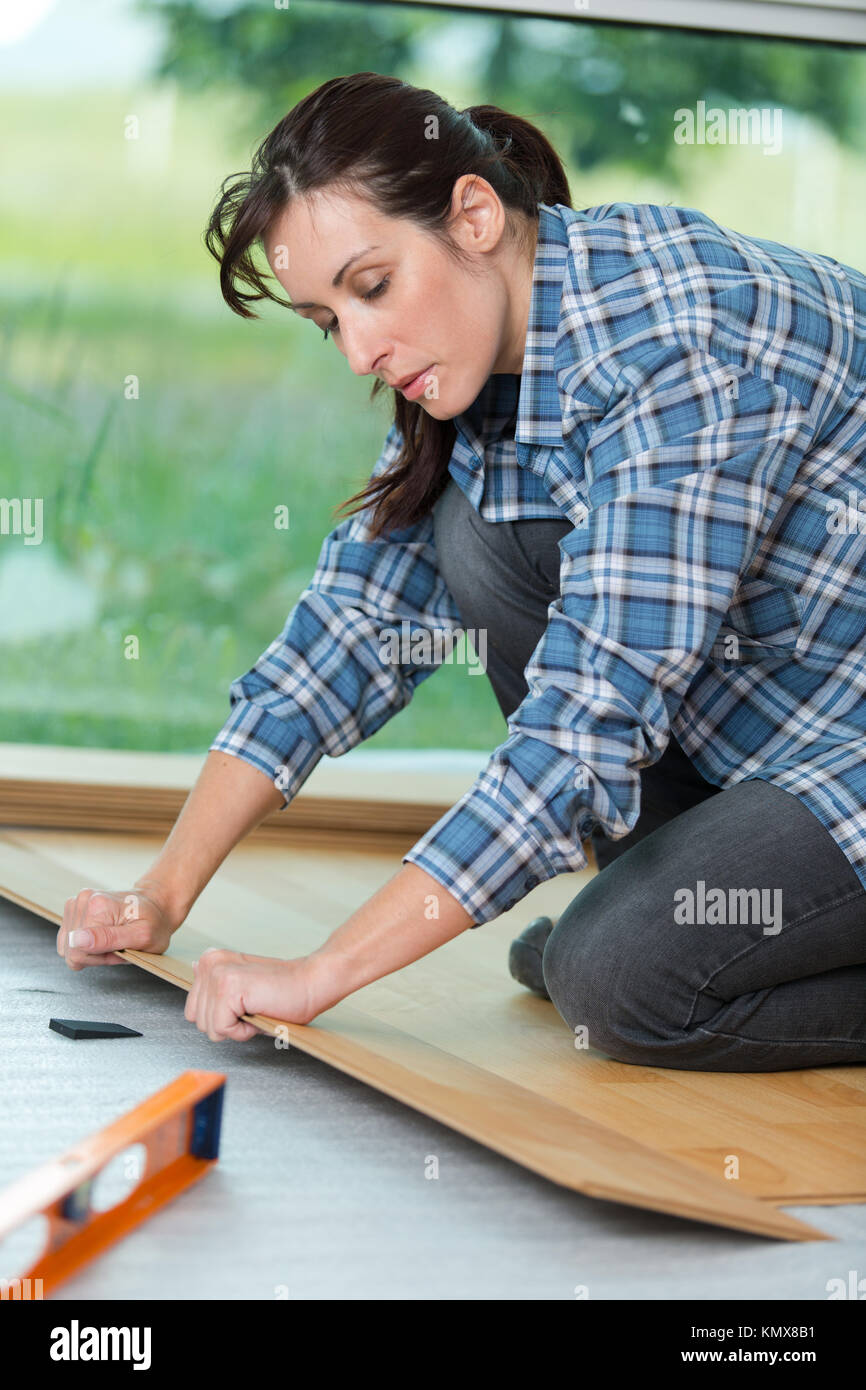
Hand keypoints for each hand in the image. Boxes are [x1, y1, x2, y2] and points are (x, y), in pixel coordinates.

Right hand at [57, 887, 175, 970]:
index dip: (99, 958)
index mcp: (97, 906)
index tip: (119, 949)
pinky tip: (104, 934)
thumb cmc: (154, 922)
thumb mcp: (141, 936)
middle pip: (72, 949)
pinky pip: (70, 937)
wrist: (157, 903)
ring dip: (92, 948)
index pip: (77, 953)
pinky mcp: (75, 907)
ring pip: (70, 944)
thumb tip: (76, 940)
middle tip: (120, 944)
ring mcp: (77, 902)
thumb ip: (108, 939)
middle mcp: (83, 900)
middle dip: (96, 954)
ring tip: (114, 938)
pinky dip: (87, 942)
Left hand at [184, 949, 320, 1041]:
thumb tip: (196, 968)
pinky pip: (221, 1029)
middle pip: (197, 1019)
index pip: (193, 1008)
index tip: (244, 1006)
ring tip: (256, 1009)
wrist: (312, 983)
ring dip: (234, 1028)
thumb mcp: (243, 985)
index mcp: (211, 960)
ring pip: (207, 1027)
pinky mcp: (228, 988)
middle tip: (252, 1009)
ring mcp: (218, 974)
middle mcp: (210, 963)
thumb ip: (217, 980)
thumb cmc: (282, 990)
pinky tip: (258, 1013)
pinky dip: (241, 1032)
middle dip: (225, 1024)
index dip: (220, 1017)